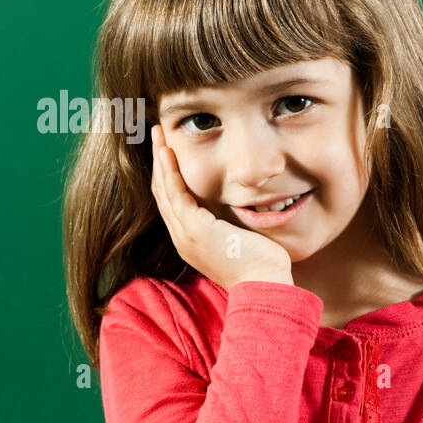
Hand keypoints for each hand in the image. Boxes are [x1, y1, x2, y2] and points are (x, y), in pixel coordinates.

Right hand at [149, 124, 294, 289]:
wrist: (264, 286)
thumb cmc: (262, 267)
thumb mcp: (241, 240)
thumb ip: (233, 223)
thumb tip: (243, 204)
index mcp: (192, 241)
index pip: (173, 203)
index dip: (168, 176)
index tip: (169, 153)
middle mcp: (183, 238)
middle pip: (162, 193)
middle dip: (159, 163)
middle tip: (158, 136)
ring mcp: (186, 234)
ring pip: (164, 190)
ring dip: (160, 160)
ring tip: (158, 135)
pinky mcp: (194, 230)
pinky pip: (176, 194)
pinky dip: (170, 172)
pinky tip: (167, 152)